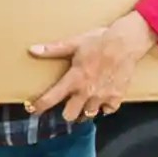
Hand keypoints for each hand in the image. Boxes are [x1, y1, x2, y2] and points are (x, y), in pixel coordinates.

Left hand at [26, 12, 157, 120]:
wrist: (125, 43)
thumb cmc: (98, 41)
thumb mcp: (74, 43)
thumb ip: (53, 49)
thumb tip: (32, 49)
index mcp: (74, 79)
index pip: (52, 97)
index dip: (40, 106)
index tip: (33, 110)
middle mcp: (86, 92)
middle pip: (70, 115)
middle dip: (66, 112)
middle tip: (67, 104)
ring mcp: (102, 97)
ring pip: (89, 114)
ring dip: (85, 110)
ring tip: (84, 102)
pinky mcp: (116, 98)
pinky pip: (108, 110)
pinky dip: (104, 107)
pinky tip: (102, 99)